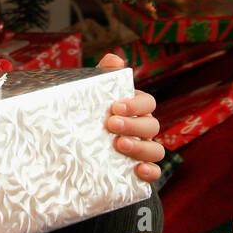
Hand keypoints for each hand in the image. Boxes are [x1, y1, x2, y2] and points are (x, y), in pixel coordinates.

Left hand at [97, 52, 163, 181]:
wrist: (76, 149)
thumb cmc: (90, 114)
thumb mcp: (93, 94)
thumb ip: (103, 76)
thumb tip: (114, 59)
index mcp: (136, 109)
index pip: (147, 103)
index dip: (135, 105)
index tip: (115, 106)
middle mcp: (143, 130)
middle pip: (152, 126)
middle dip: (133, 125)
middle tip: (111, 124)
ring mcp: (143, 151)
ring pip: (156, 150)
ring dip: (141, 148)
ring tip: (119, 145)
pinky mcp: (138, 172)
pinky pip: (154, 173)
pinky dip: (151, 172)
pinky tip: (139, 171)